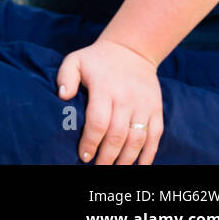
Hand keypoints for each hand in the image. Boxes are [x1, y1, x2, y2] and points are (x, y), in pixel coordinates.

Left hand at [57, 38, 162, 163]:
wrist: (131, 49)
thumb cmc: (97, 59)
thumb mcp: (75, 60)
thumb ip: (66, 77)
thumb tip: (62, 96)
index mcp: (105, 88)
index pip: (98, 122)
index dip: (90, 142)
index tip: (83, 156)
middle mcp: (126, 99)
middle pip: (117, 135)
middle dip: (107, 156)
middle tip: (98, 168)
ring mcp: (144, 106)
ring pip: (137, 139)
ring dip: (127, 159)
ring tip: (115, 170)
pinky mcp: (156, 110)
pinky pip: (155, 136)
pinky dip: (149, 154)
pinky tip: (140, 166)